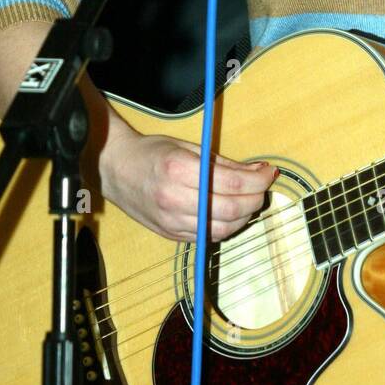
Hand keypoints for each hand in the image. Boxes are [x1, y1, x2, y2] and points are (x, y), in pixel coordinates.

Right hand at [103, 130, 278, 241]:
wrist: (114, 170)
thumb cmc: (151, 153)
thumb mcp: (189, 148)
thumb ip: (224, 164)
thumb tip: (258, 171)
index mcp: (179, 171)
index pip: (232, 184)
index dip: (258, 181)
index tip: (269, 173)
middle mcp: (174, 199)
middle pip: (231, 210)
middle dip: (255, 199)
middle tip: (263, 187)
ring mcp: (171, 221)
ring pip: (222, 229)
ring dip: (244, 217)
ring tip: (250, 200)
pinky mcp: (170, 234)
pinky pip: (207, 236)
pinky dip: (226, 226)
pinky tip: (231, 212)